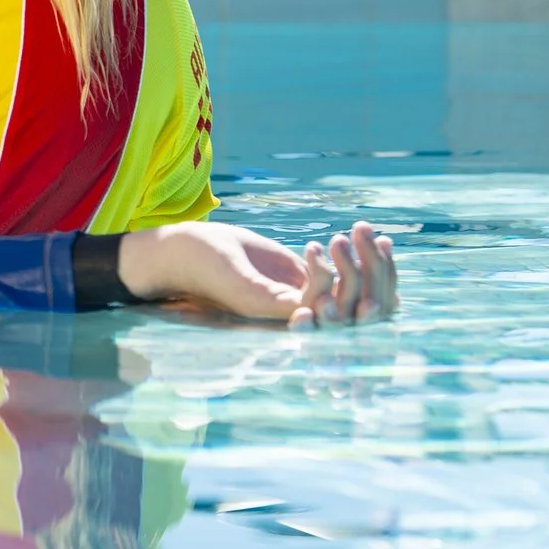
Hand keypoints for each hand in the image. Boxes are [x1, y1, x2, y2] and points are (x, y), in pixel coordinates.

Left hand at [116, 220, 396, 326]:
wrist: (163, 252)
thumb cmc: (213, 253)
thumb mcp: (270, 259)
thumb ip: (306, 275)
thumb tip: (349, 268)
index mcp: (304, 301)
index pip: (367, 302)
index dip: (385, 274)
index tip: (385, 237)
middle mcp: (297, 316)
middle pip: (366, 313)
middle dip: (378, 273)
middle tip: (369, 232)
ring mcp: (276, 316)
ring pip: (340, 312)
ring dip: (350, 276)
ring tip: (340, 239)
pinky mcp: (254, 307)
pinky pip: (303, 309)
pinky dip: (320, 287)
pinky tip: (318, 253)